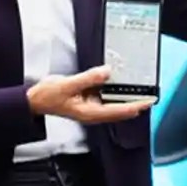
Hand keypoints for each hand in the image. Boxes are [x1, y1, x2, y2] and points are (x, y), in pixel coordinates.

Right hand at [26, 65, 153, 123]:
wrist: (35, 100)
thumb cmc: (48, 96)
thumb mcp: (68, 85)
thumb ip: (88, 78)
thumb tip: (106, 72)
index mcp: (90, 112)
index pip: (119, 110)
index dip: (136, 105)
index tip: (148, 101)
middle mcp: (93, 112)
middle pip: (120, 110)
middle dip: (136, 103)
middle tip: (151, 96)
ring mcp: (91, 107)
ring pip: (114, 104)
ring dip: (126, 98)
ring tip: (141, 90)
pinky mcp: (88, 100)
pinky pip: (106, 97)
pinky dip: (114, 91)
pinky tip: (120, 84)